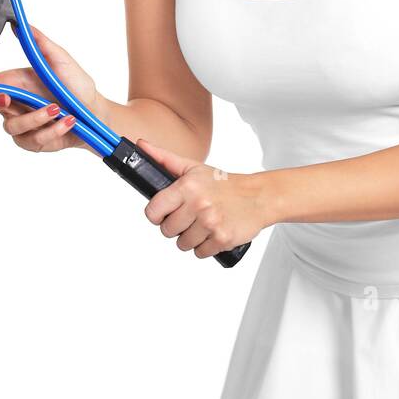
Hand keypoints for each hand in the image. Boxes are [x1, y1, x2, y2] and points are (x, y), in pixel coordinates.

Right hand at [0, 25, 98, 153]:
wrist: (95, 113)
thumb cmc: (76, 85)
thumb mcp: (60, 60)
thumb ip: (40, 44)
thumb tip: (20, 24)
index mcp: (13, 83)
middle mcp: (13, 104)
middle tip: (6, 99)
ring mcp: (21, 125)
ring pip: (11, 126)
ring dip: (36, 117)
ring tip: (59, 110)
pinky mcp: (33, 142)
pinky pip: (32, 140)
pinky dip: (52, 130)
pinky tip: (68, 122)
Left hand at [136, 138, 268, 259]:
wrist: (258, 197)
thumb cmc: (224, 183)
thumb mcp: (193, 168)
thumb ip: (164, 158)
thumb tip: (140, 145)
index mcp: (188, 186)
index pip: (153, 211)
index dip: (157, 214)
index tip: (165, 212)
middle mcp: (198, 205)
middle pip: (167, 231)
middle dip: (176, 226)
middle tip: (189, 216)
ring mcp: (211, 223)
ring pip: (182, 244)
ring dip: (190, 238)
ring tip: (202, 224)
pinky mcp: (222, 239)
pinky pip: (200, 253)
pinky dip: (205, 247)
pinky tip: (212, 233)